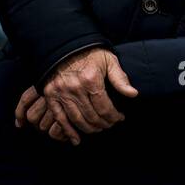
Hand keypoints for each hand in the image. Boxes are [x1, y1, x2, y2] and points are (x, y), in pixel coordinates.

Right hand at [13, 47, 137, 145]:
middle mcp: (75, 89)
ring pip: (77, 119)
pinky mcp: (51, 96)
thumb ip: (120, 79)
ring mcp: (61, 93)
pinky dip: (67, 131)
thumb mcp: (109, 60)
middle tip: (110, 125)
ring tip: (98, 129)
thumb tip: (133, 94)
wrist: (65, 45)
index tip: (120, 118)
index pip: (105, 107)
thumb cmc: (90, 53)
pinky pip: (59, 118)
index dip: (114, 116)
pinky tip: (75, 140)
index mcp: (91, 80)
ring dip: (89, 128)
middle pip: (91, 116)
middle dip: (104, 124)